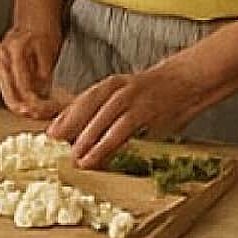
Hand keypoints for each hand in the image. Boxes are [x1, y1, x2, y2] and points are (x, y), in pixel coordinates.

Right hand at [0, 25, 63, 118]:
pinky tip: (29, 103)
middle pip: (10, 95)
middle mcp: (2, 57)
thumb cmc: (43, 30)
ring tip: (36, 113)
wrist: (32, 18)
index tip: (44, 110)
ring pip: (7, 95)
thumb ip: (45, 69)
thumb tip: (43, 90)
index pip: (22, 86)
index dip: (34, 102)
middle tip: (38, 117)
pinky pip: (7, 89)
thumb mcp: (49, 48)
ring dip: (22, 107)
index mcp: (15, 51)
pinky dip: (18, 98)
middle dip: (26, 110)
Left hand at [46, 61, 205, 168]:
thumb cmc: (157, 94)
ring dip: (84, 140)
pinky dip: (103, 145)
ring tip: (73, 158)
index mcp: (111, 84)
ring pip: (100, 120)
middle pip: (86, 107)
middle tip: (53, 145)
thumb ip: (111, 111)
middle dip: (68, 126)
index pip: (82, 100)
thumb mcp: (130, 97)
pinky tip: (93, 157)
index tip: (50, 131)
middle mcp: (117, 88)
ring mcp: (130, 98)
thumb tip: (88, 134)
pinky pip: (118, 131)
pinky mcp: (144, 111)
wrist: (187, 80)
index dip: (64, 115)